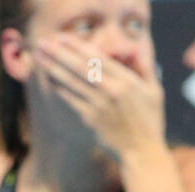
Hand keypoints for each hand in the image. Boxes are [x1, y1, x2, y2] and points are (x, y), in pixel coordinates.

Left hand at [36, 36, 165, 161]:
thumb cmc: (149, 120)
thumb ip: (143, 67)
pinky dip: (60, 90)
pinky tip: (49, 81)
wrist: (141, 151)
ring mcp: (99, 106)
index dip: (78, 46)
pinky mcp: (90, 120)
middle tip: (43, 45)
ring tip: (40, 60)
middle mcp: (111, 91)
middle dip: (60, 54)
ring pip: (72, 83)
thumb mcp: (154, 90)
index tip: (63, 38)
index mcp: (127, 80)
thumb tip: (132, 49)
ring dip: (54, 70)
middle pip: (81, 67)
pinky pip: (72, 101)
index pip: (98, 58)